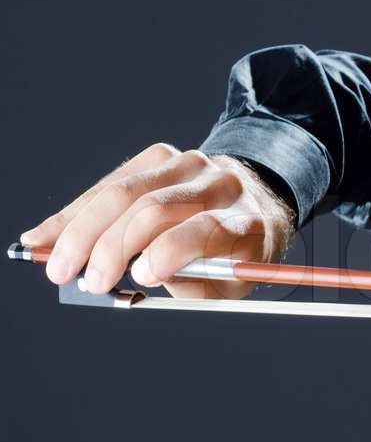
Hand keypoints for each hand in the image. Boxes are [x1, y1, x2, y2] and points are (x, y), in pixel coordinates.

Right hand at [19, 144, 295, 300]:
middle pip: (155, 208)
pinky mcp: (159, 156)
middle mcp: (220, 185)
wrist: (251, 201)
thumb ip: (187, 282)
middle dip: (112, 246)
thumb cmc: (234, 254)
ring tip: (56, 264)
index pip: (208, 229)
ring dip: (82, 230)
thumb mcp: (227, 284)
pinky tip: (47, 234)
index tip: (139, 277)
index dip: (170, 252)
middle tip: (86, 280)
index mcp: (247, 222)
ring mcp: (188, 164)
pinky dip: (76, 212)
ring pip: (124, 191)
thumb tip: (128, 276)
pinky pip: (110, 183)